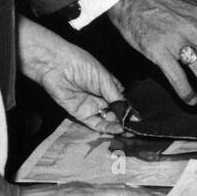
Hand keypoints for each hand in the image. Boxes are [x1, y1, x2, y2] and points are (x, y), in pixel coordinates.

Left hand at [17, 17, 124, 133]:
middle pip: (116, 113)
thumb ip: (117, 97)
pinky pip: (95, 124)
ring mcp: (91, 106)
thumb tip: (130, 112)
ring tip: (128, 131)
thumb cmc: (81, 65)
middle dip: (125, 121)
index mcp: (109, 86)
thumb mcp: (104, 79)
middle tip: (135, 129)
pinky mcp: (80, 114)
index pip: (123, 101)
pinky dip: (106, 128)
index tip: (139, 119)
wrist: (57, 66)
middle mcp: (101, 98)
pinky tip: (117, 129)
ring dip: (117, 126)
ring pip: (107, 120)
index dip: (130, 110)